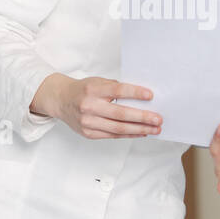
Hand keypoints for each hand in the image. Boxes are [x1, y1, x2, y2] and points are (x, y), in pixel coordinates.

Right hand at [32, 73, 162, 139]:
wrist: (60, 100)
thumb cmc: (83, 90)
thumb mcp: (98, 82)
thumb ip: (116, 88)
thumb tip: (142, 97)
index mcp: (92, 90)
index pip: (117, 91)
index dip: (135, 93)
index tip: (151, 95)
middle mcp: (88, 106)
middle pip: (120, 114)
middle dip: (142, 117)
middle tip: (158, 119)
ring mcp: (88, 122)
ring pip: (118, 128)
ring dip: (140, 129)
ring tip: (155, 129)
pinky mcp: (88, 133)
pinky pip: (113, 136)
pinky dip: (130, 134)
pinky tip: (142, 133)